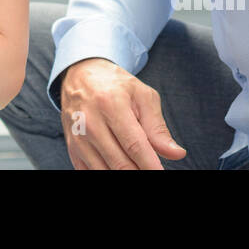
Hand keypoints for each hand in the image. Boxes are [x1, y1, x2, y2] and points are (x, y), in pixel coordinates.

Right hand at [60, 57, 186, 169]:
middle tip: (152, 170)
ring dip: (125, 173)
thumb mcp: (142, 96)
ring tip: (137, 166)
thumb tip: (176, 154)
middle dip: (140, 171)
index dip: (151, 165)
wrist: (80, 75)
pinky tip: (118, 167)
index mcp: (111, 104)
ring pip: (105, 171)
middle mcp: (90, 122)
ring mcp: (78, 137)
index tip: (161, 173)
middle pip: (120, 163)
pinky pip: (89, 173)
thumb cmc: (115, 85)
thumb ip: (158, 127)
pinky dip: (106, 173)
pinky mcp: (71, 147)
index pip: (135, 145)